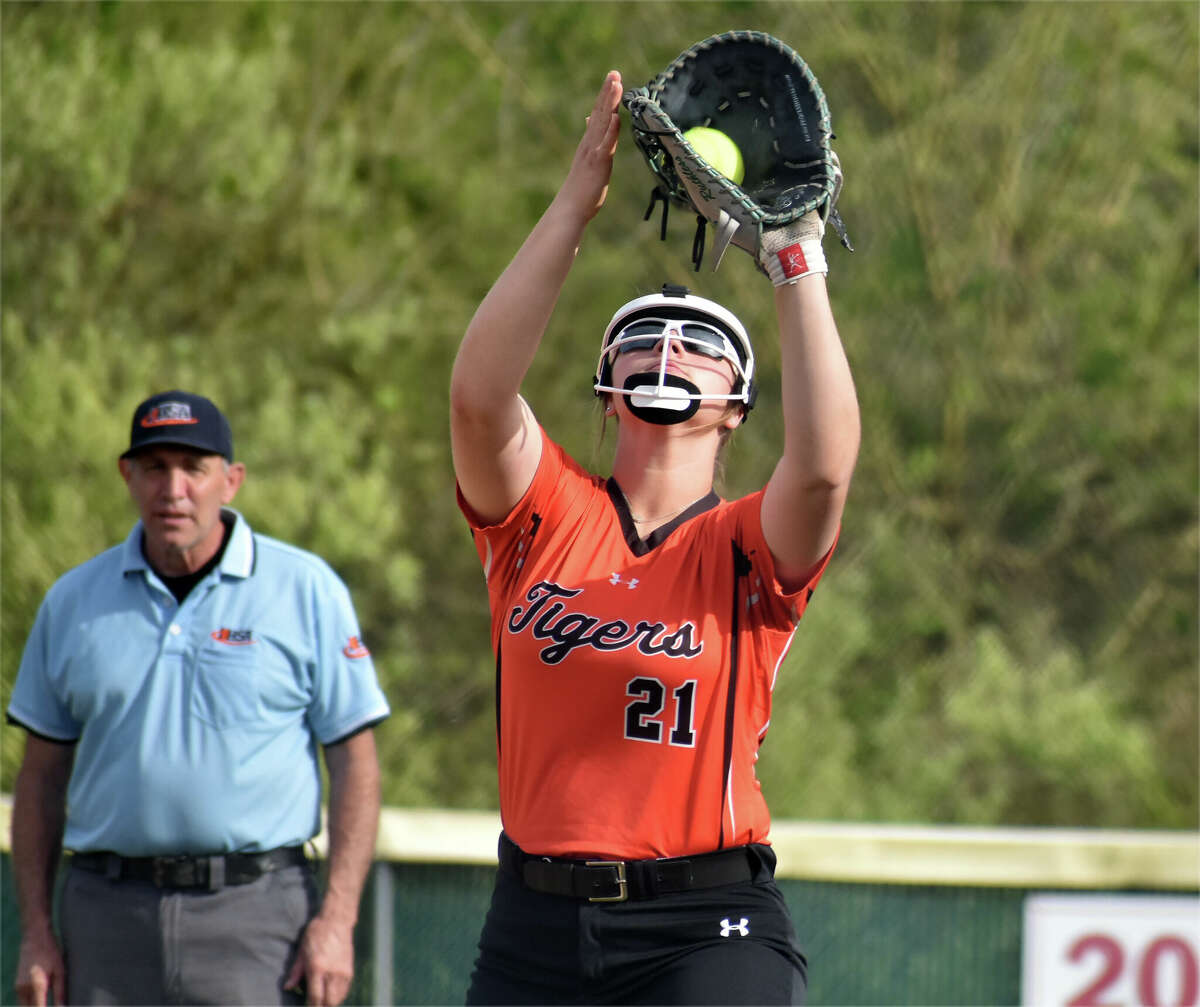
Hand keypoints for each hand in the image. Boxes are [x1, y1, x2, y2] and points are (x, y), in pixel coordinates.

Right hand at [15, 929, 65, 1005]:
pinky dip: (32, 1003)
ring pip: (27, 1006)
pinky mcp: (17, 986)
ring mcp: (18, 988)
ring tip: (51, 1001)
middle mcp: (24, 989)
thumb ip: (60, 992)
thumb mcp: (61, 971)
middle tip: (56, 1005)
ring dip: (37, 1006)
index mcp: (37, 986)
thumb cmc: (51, 952)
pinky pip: (24, 1001)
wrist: (34, 937)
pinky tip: (43, 998)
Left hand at [283, 914, 354, 1006]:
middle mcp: (332, 972)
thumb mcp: (302, 951)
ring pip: (338, 998)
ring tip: (322, 1000)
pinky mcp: (350, 970)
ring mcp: (343, 972)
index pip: (315, 997)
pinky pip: (345, 990)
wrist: (337, 920)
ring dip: (330, 1002)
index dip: (311, 1006)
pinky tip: (331, 993)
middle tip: (314, 1005)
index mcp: (317, 968)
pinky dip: (338, 995)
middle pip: (329, 1002)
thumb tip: (288, 987)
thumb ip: (296, 971)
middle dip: (321, 1006)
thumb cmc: (316, 933)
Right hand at [555, 70, 622, 223]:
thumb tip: (591, 119)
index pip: (598, 114)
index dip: (606, 95)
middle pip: (600, 112)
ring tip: (616, 85)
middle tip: (614, 72)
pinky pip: (606, 144)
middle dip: (608, 92)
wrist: (570, 207)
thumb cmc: (581, 187)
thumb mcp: (588, 158)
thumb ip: (592, 138)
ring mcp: (593, 151)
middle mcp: (590, 143)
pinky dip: (610, 130)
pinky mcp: (598, 163)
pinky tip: (615, 117)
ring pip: (603, 123)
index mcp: (589, 142)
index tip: (613, 78)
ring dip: (610, 103)